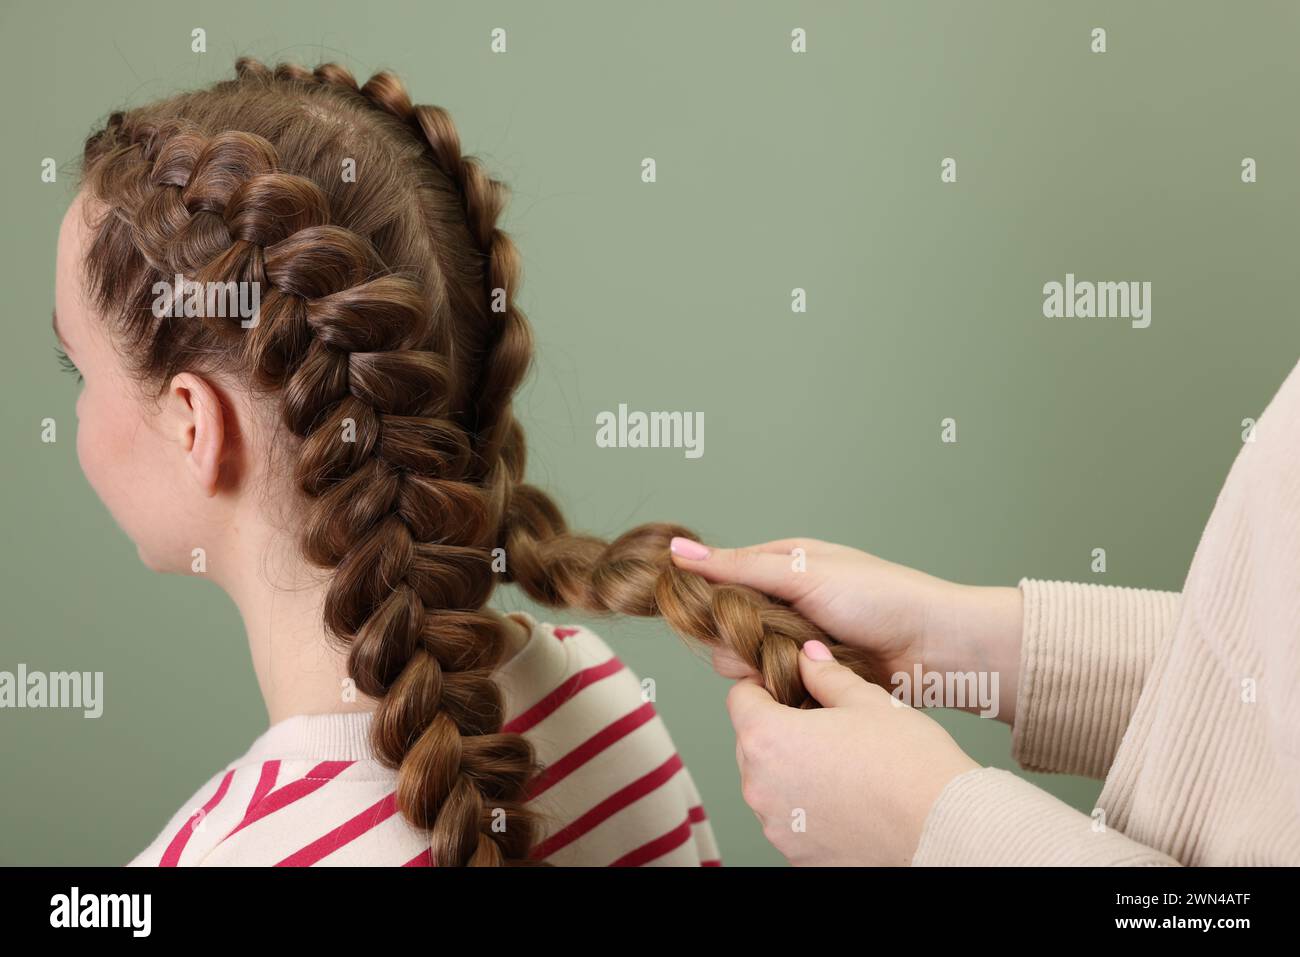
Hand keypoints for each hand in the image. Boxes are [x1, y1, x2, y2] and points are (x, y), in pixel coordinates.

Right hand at [670, 536, 1023, 723]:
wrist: (935, 646)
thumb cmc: (879, 596)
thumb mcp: (803, 572)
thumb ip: (738, 566)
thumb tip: (677, 549)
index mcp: (782, 565)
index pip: (719, 580)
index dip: (708, 599)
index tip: (708, 615)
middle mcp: (784, 603)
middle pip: (726, 628)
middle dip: (740, 639)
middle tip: (773, 639)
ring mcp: (796, 642)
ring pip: (745, 662)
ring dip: (764, 665)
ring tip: (800, 661)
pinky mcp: (809, 678)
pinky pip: (773, 688)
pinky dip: (783, 687)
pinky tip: (806, 685)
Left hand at [728, 639, 979, 865]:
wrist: (943, 830)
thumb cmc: (909, 762)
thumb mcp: (868, 701)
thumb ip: (826, 675)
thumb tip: (808, 656)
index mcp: (768, 738)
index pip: (740, 698)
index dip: (764, 687)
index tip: (789, 688)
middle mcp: (760, 787)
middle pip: (751, 744)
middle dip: (778, 730)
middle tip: (823, 726)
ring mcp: (777, 827)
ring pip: (770, 785)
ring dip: (792, 772)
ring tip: (842, 766)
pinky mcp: (797, 856)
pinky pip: (791, 821)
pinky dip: (808, 809)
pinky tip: (848, 800)